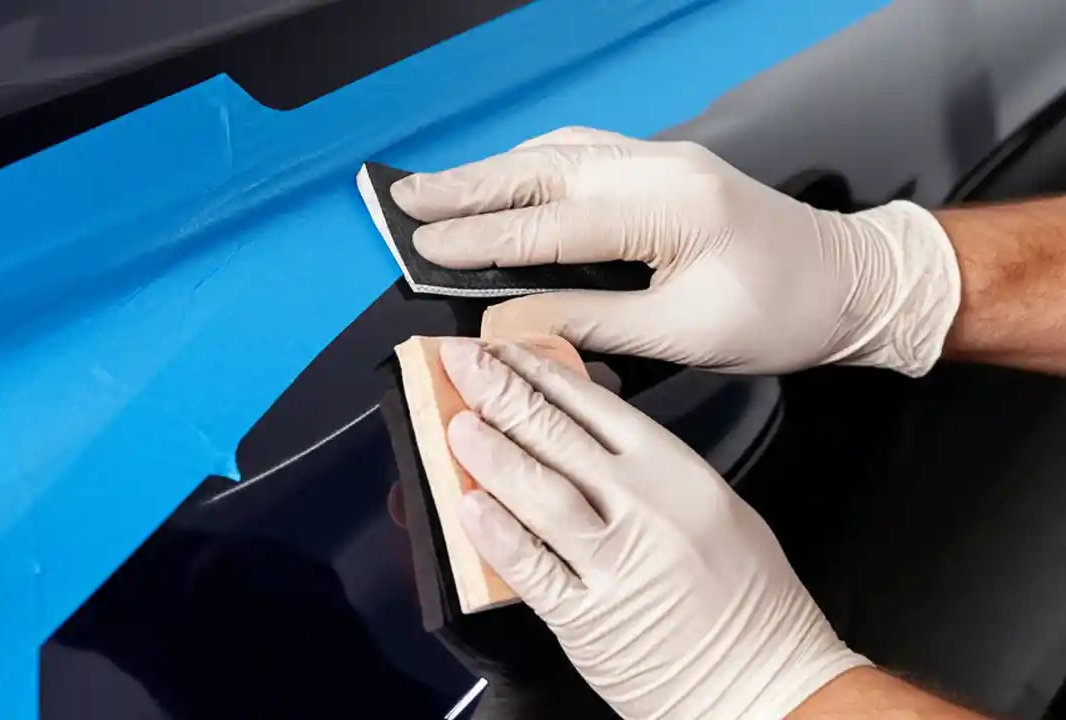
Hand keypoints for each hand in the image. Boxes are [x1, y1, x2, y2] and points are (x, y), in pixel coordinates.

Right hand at [393, 128, 961, 376]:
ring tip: (434, 190)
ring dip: (492, 171)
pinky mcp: (664, 166)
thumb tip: (511, 319)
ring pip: (557, 154)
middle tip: (401, 198)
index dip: (482, 238)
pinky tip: (502, 178)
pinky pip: (582, 155)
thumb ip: (593, 320)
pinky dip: (530, 168)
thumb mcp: (686, 334)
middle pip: (544, 170)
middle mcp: (662, 167)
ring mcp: (664, 158)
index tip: (422, 247)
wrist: (852, 280)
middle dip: (468, 186)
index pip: (553, 224)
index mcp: (672, 210)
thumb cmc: (782, 316)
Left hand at [440, 338, 868, 717]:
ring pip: (540, 495)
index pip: (595, 406)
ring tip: (455, 424)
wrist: (770, 682)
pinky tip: (469, 507)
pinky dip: (497, 536)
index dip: (539, 372)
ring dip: (491, 456)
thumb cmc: (749, 599)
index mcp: (678, 471)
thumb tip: (577, 430)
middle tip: (459, 363)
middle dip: (500, 394)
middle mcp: (646, 509)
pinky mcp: (590, 618)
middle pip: (558, 438)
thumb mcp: (715, 506)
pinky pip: (532, 570)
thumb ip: (648, 469)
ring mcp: (616, 563)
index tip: (501, 349)